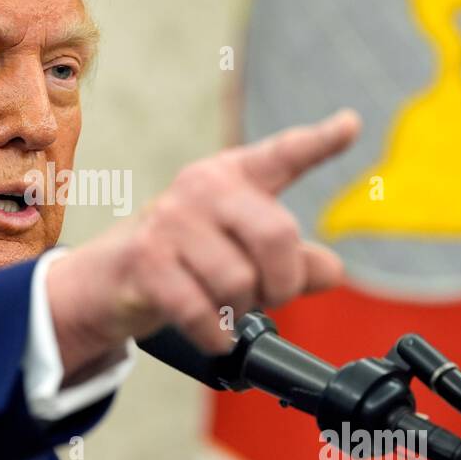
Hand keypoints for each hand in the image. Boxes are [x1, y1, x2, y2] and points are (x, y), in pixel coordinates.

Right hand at [46, 109, 360, 373]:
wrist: (109, 278)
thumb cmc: (185, 258)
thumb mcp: (241, 251)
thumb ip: (292, 259)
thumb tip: (333, 271)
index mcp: (232, 177)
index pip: (283, 155)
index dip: (320, 141)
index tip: (351, 125)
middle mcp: (202, 188)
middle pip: (277, 237)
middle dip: (283, 282)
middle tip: (270, 296)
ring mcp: (171, 221)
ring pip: (239, 281)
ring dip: (241, 310)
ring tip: (226, 308)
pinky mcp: (147, 260)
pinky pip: (202, 310)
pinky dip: (217, 334)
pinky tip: (215, 334)